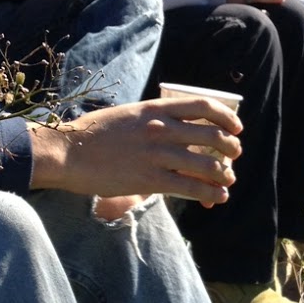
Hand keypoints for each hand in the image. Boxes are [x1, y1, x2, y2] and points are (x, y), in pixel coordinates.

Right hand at [29, 95, 242, 207]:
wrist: (67, 152)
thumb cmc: (94, 134)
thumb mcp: (128, 115)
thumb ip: (154, 119)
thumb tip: (178, 129)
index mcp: (156, 109)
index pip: (203, 106)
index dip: (226, 117)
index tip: (235, 127)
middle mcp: (161, 129)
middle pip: (212, 136)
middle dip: (230, 147)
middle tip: (234, 155)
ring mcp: (156, 155)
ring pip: (206, 164)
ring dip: (224, 173)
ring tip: (228, 179)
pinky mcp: (150, 180)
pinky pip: (191, 187)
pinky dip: (210, 192)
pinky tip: (217, 196)